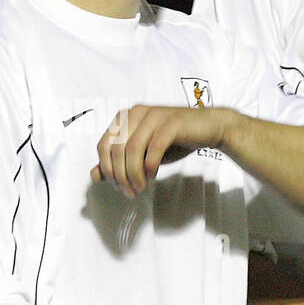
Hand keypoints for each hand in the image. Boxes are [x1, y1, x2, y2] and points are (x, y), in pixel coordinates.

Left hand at [92, 105, 234, 195]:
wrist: (209, 128)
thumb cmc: (174, 141)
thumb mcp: (142, 153)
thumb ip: (119, 162)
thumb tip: (94, 176)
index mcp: (125, 117)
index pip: (103, 145)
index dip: (106, 169)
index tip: (117, 187)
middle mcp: (136, 112)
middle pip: (116, 149)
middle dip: (120, 176)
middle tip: (129, 192)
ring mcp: (154, 115)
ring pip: (132, 149)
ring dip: (133, 174)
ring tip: (139, 188)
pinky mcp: (172, 122)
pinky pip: (153, 147)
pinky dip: (149, 165)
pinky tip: (152, 176)